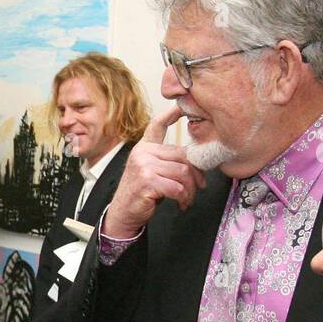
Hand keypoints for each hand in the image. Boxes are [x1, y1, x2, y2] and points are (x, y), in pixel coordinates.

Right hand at [103, 104, 206, 238]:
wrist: (123, 214)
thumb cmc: (141, 194)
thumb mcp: (152, 172)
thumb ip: (168, 161)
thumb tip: (198, 163)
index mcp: (144, 148)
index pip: (157, 126)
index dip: (170, 114)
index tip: (180, 107)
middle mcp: (143, 152)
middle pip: (183, 156)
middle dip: (196, 175)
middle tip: (199, 187)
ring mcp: (143, 165)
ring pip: (183, 172)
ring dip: (190, 190)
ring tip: (187, 199)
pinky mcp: (147, 181)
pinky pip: (177, 187)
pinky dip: (183, 198)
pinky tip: (181, 204)